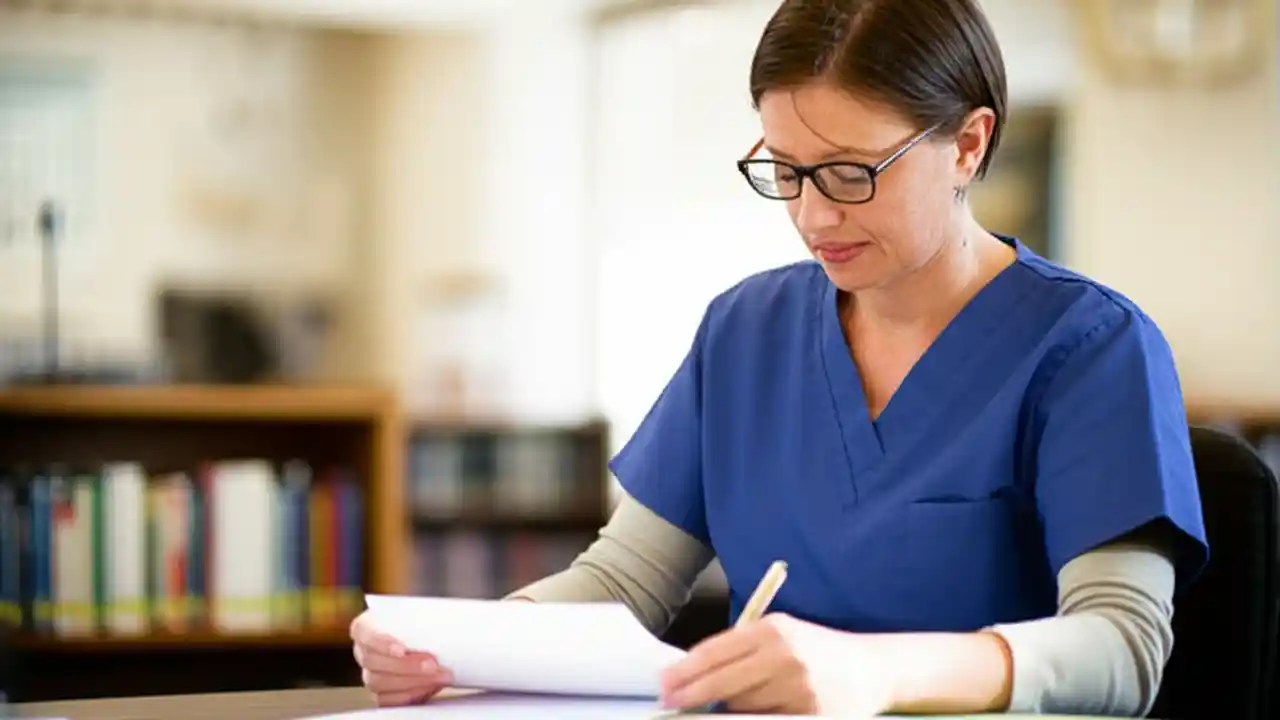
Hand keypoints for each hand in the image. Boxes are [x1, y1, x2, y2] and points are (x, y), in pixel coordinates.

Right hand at [349, 610, 454, 706]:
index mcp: (365, 627)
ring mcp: (370, 674)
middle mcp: (363, 652)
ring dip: (412, 681)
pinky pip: (388, 700)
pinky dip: (410, 695)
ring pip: (379, 683)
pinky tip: (429, 688)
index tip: (402, 650)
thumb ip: (423, 616)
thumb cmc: (422, 620)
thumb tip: (442, 622)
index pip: (366, 634)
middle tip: (433, 665)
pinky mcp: (381, 693)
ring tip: (439, 676)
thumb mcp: (421, 612)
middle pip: (374, 662)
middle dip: (407, 666)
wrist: (427, 636)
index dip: (382, 643)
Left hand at [659, 612, 893, 716]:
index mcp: (774, 630)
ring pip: (742, 708)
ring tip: (715, 709)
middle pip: (723, 683)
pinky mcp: (810, 717)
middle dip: (692, 695)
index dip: (685, 671)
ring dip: (725, 711)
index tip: (665, 683)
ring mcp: (799, 689)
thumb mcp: (780, 634)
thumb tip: (692, 674)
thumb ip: (741, 650)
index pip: (716, 651)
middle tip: (670, 703)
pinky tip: (739, 718)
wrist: (870, 669)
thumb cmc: (815, 650)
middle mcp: (785, 657)